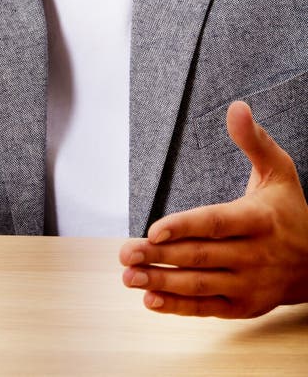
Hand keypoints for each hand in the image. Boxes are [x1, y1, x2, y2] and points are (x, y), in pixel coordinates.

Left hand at [120, 100, 307, 317]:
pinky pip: (206, 308)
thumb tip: (236, 107)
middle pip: (200, 256)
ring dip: (161, 281)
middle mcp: (253, 255)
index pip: (216, 224)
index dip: (184, 226)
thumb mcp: (279, 170)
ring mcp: (248, 284)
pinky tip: (150, 299)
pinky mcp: (242, 306)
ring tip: (128, 276)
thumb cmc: (288, 209)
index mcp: (259, 220)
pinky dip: (178, 307)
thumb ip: (254, 140)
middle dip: (159, 255)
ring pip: (199, 284)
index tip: (153, 228)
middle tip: (125, 252)